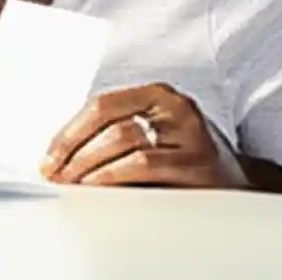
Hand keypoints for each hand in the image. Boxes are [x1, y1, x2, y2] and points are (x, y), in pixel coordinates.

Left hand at [41, 83, 243, 187]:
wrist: (234, 181)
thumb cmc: (178, 155)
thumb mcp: (147, 133)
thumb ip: (108, 134)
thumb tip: (55, 156)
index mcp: (157, 94)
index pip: (100, 105)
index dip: (68, 133)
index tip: (48, 158)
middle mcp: (176, 108)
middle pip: (109, 124)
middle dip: (73, 153)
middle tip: (54, 175)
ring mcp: (190, 134)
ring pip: (124, 143)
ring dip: (89, 166)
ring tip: (71, 183)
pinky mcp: (199, 164)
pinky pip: (144, 165)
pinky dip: (112, 176)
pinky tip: (97, 187)